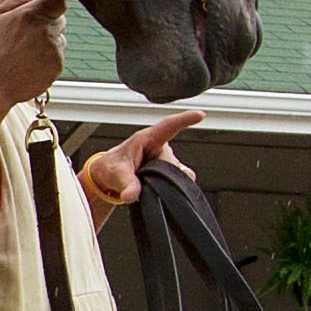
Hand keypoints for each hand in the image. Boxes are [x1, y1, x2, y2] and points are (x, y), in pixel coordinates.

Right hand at [0, 0, 70, 109]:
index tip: (47, 12)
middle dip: (49, 26)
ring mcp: (53, 47)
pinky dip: (49, 61)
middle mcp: (44, 28)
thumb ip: (12, 2)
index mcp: (29, 14)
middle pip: (60, 19)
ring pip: (60, 39)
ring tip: (27, 55)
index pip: (56, 0)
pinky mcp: (58, 64)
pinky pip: (59, 57)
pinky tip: (32, 66)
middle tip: (31, 39)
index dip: (53, 5)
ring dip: (49, 44)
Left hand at [76, 112, 206, 206]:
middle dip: (161, 175)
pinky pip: (180, 181)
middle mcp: (160, 148)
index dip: (184, 120)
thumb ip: (125, 184)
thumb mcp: (115, 174)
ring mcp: (167, 161)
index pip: (168, 126)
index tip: (200, 115)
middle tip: (142, 180)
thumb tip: (131, 195)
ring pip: (178, 173)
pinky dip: (171, 188)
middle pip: (172, 162)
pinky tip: (156, 189)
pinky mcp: (170, 173)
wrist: (110, 179)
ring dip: (165, 182)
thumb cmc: (111, 168)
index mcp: (147, 139)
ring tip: (146, 183)